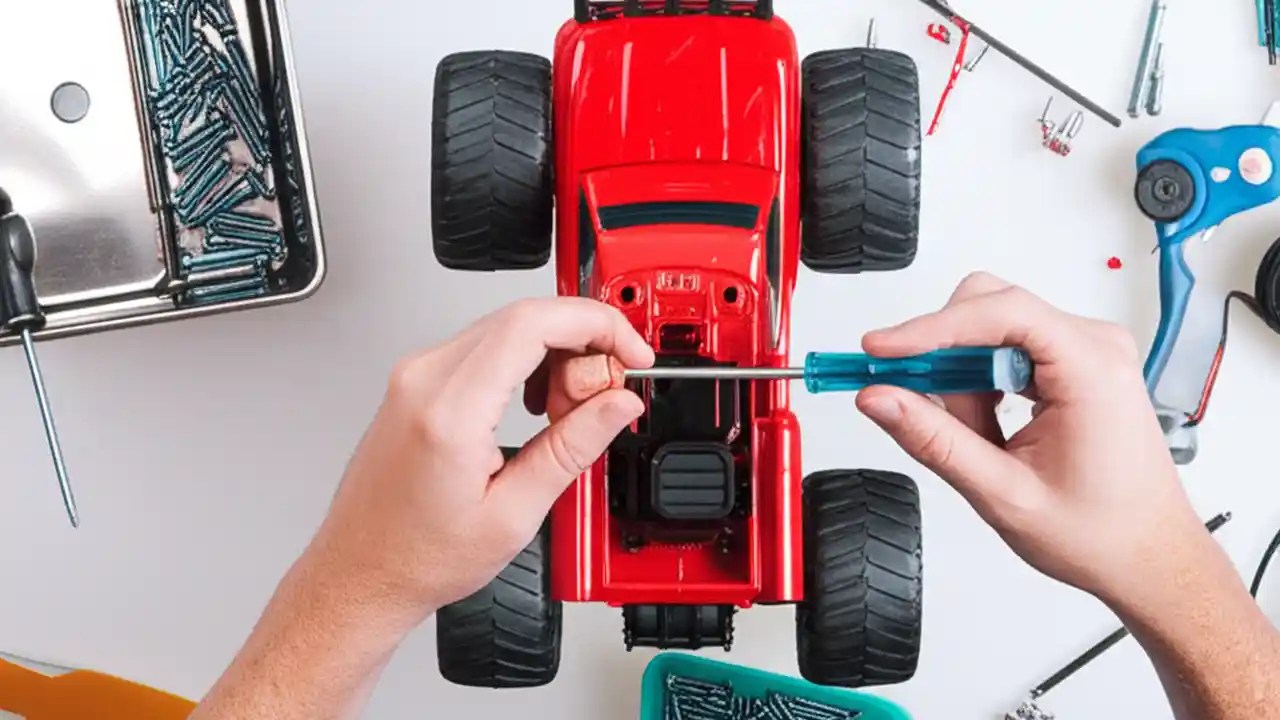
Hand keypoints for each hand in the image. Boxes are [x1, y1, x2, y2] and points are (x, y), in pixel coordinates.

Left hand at [302, 297, 653, 630]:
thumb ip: (572, 448)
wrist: (361, 571)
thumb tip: (618, 404)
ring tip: (565, 415)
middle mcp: (425, 379)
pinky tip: (537, 407)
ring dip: (556, 356)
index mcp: (450, 411)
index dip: (595, 325)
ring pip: (509, 328)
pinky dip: (526, 363)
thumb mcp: (514, 513)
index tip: (629, 352)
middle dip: (582, 346)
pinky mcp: (417, 380)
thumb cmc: (419, 556)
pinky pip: (486, 346)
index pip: (533, 323)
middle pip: (525, 318)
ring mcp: (416, 374)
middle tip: (602, 397)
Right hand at [855, 273, 1212, 609]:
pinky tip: (988, 430)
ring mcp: (1088, 352)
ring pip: (993, 330)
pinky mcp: (1075, 364)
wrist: (1149, 557)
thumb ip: (934, 440)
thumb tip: (880, 398)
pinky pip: (1008, 349)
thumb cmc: (1100, 533)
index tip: (881, 349)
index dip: (931, 327)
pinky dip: (980, 383)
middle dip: (943, 353)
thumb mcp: (1003, 494)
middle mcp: (1096, 347)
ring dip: (963, 377)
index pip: (999, 314)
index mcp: (1092, 370)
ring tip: (976, 440)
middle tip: (911, 400)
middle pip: (992, 308)